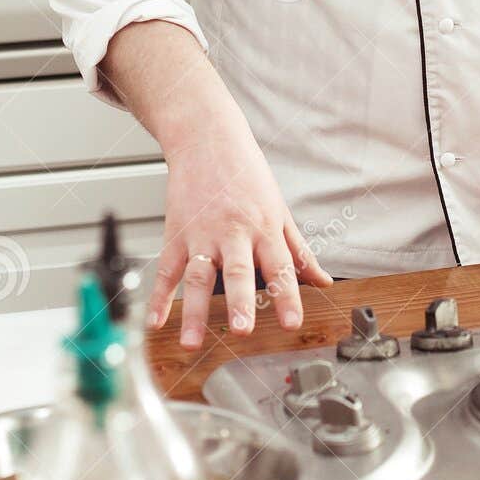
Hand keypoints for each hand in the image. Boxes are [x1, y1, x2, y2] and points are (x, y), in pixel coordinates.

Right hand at [146, 116, 332, 348]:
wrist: (207, 139)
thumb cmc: (246, 174)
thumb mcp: (280, 209)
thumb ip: (298, 251)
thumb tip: (322, 281)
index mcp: (264, 227)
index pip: (279, 267)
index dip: (288, 296)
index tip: (293, 324)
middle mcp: (233, 232)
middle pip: (237, 271)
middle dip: (239, 302)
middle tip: (242, 329)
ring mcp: (202, 234)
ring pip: (197, 275)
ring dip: (193, 310)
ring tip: (192, 340)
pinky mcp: (176, 233)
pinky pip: (167, 269)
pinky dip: (159, 297)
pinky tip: (157, 320)